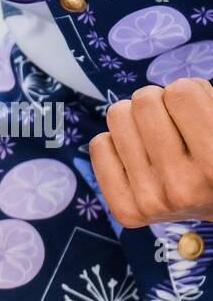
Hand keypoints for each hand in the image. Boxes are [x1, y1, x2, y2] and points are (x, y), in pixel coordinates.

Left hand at [88, 79, 212, 226]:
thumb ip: (200, 98)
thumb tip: (171, 90)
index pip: (180, 92)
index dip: (186, 91)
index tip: (192, 108)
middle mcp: (184, 186)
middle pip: (143, 101)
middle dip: (157, 101)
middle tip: (170, 118)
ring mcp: (152, 201)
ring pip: (117, 116)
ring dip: (135, 117)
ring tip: (155, 134)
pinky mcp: (127, 210)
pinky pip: (100, 144)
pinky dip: (117, 141)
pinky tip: (140, 155)